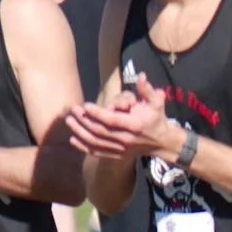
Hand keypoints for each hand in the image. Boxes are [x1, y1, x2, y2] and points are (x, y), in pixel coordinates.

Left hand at [65, 77, 180, 159]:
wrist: (162, 142)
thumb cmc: (157, 118)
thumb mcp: (157, 102)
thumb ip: (147, 90)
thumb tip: (141, 76)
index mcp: (135, 125)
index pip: (112, 120)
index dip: (97, 113)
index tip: (85, 105)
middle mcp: (126, 139)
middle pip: (100, 131)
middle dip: (84, 121)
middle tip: (73, 110)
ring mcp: (121, 149)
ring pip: (96, 142)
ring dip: (80, 132)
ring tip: (69, 121)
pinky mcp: (117, 155)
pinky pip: (97, 152)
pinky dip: (83, 147)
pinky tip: (73, 139)